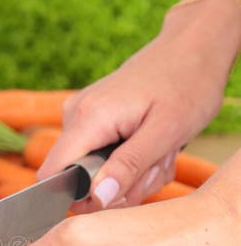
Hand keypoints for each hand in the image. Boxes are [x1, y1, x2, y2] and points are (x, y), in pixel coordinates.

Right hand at [37, 5, 239, 210]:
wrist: (194, 47)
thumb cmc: (188, 83)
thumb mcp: (166, 132)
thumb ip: (129, 166)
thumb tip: (96, 198)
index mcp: (88, 118)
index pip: (52, 175)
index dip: (79, 198)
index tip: (118, 196)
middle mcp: (75, 115)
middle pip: (78, 179)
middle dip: (119, 187)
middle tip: (156, 168)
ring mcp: (81, 116)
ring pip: (93, 172)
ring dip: (131, 176)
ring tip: (159, 153)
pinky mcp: (91, 119)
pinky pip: (100, 157)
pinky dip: (129, 162)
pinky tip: (151, 147)